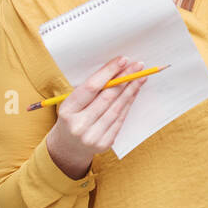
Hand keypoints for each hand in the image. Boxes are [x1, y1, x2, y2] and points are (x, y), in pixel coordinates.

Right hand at [44, 56, 147, 179]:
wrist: (68, 146)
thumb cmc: (72, 117)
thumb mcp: (72, 102)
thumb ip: (90, 89)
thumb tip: (117, 70)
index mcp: (66, 111)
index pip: (91, 87)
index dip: (108, 72)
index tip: (122, 60)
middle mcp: (79, 126)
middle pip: (107, 98)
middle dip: (124, 79)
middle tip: (137, 67)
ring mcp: (92, 137)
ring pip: (117, 109)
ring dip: (131, 91)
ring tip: (140, 77)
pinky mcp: (104, 144)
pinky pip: (120, 120)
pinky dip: (128, 104)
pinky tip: (134, 93)